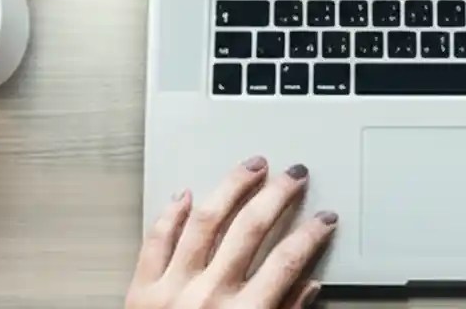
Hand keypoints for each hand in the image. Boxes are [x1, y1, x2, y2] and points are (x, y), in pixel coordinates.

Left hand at [126, 157, 336, 308]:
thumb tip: (308, 287)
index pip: (289, 259)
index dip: (312, 233)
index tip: (325, 217)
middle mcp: (209, 296)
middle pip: (251, 228)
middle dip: (278, 195)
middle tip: (293, 176)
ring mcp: (172, 289)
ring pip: (205, 220)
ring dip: (231, 188)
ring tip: (250, 168)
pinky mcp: (140, 290)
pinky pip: (156, 240)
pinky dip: (170, 214)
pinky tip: (185, 194)